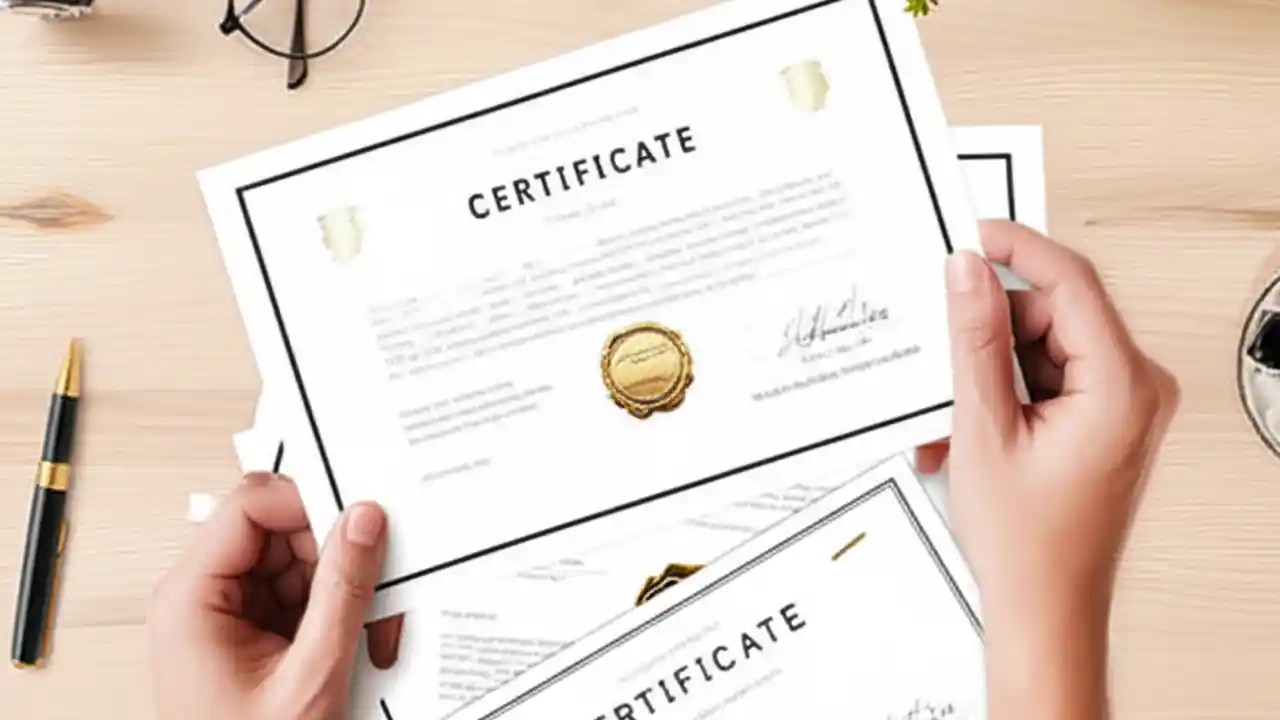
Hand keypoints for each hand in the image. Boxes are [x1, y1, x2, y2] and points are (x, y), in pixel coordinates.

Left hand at [148, 474, 404, 719]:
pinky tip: (356, 647)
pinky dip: (338, 616)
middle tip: (375, 594)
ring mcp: (226, 616)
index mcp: (191, 597)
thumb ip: (342, 591)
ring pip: (299, 564)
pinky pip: (302, 596)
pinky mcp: (250, 634)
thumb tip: (363, 521)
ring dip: (344, 593)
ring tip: (369, 638)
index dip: (308, 503)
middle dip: (337, 560)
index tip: (360, 517)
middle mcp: (201, 598)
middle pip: (281, 533)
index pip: (250, 506)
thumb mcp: (309, 675)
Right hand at [918, 221, 1178, 716]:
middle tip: (940, 349)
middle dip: (989, 330)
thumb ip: (973, 340)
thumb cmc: (1029, 545)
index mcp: (1122, 386)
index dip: (1017, 248)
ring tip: (954, 415)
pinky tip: (971, 426)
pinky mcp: (1101, 419)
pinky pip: (1046, 377)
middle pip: (1054, 314)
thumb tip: (967, 272)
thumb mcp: (984, 428)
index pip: (1071, 283)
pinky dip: (1001, 393)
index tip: (973, 232)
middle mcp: (1135, 389)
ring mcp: (1120, 405)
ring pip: (1043, 346)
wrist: (1045, 609)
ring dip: (988, 370)